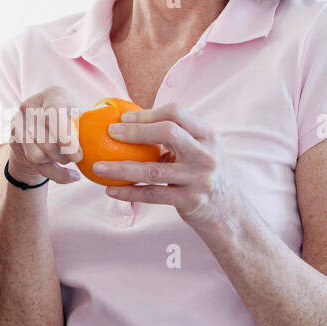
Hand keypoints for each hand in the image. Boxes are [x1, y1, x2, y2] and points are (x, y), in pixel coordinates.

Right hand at [5, 86, 82, 184]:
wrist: (42, 126)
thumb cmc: (68, 120)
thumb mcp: (78, 116)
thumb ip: (82, 125)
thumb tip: (94, 139)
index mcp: (52, 95)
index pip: (53, 114)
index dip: (65, 136)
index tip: (78, 154)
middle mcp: (31, 106)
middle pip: (46, 139)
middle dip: (64, 154)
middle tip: (78, 158)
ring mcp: (18, 123)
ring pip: (38, 154)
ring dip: (57, 161)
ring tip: (67, 159)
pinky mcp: (14, 140)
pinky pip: (35, 164)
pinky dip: (56, 174)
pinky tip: (71, 176)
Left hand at [90, 103, 240, 228]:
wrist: (228, 212)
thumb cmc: (204, 175)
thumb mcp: (200, 151)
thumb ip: (177, 137)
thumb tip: (131, 122)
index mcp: (207, 136)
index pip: (177, 113)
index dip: (147, 114)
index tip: (123, 118)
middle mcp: (205, 155)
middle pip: (168, 132)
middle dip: (135, 131)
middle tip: (110, 133)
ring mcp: (198, 179)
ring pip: (153, 170)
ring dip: (121, 167)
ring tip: (98, 166)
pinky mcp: (189, 201)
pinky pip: (152, 195)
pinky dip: (128, 192)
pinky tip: (111, 190)